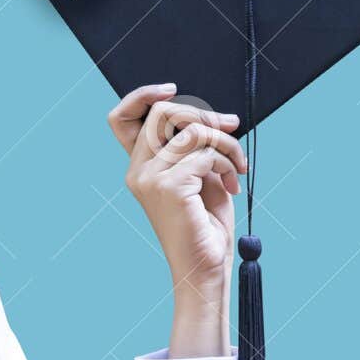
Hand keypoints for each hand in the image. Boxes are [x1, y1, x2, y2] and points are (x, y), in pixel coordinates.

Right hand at [112, 85, 247, 356]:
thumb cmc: (205, 228)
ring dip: (226, 143)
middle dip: (203, 114)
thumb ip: (194, 148)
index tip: (172, 89)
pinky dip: (227, 162)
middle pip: (161, 112)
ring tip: (238, 166)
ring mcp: (150, 179)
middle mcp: (138, 171)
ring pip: (193, 131)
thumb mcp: (199, 177)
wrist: (205, 269)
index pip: (122, 118)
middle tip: (230, 126)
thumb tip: (212, 117)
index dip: (142, 95)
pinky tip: (232, 183)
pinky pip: (205, 153)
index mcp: (140, 168)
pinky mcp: (169, 187)